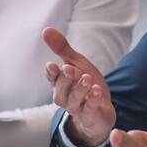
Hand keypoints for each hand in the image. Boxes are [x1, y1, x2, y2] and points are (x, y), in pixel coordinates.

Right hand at [42, 26, 115, 146]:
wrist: (100, 111)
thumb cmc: (85, 85)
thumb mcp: (76, 64)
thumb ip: (62, 49)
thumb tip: (45, 29)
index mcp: (60, 84)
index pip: (52, 79)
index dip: (51, 73)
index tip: (51, 65)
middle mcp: (66, 97)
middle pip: (61, 91)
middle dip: (64, 80)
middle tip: (68, 69)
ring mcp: (77, 109)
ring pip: (74, 101)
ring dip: (80, 90)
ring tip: (87, 79)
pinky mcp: (90, 116)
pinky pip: (89, 110)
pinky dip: (92, 101)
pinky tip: (97, 91)